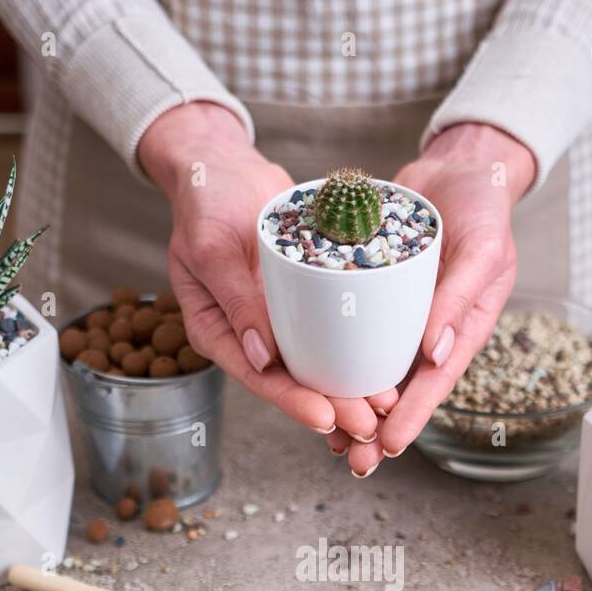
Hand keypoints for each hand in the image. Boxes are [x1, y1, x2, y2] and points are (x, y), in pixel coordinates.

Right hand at [138, 102, 396, 441]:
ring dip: (350, 387)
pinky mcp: (305, 298)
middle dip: (332, 406)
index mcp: (218, 331)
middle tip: (370, 424)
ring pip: (317, 363)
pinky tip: (386, 363)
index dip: (293, 401)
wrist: (224, 166)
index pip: (257, 378)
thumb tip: (260, 357)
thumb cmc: (205, 200)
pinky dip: (356, 348)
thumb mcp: (213, 247)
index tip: (325, 418)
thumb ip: (236, 300)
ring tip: (387, 405)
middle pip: (293, 381)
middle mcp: (250, 334)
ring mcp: (278, 318)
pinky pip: (332, 329)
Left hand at [329, 123, 535, 475]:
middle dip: (378, 428)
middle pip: (401, 388)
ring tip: (330, 440)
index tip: (390, 446)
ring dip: (354, 404)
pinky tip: (313, 379)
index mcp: (462, 328)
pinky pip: (354, 332)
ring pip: (374, 369)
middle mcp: (431, 329)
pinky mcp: (373, 293)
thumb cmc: (482, 207)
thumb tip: (435, 353)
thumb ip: (459, 297)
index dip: (412, 416)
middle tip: (355, 462)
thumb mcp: (481, 247)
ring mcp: (402, 315)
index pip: (435, 382)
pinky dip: (337, 358)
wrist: (457, 167)